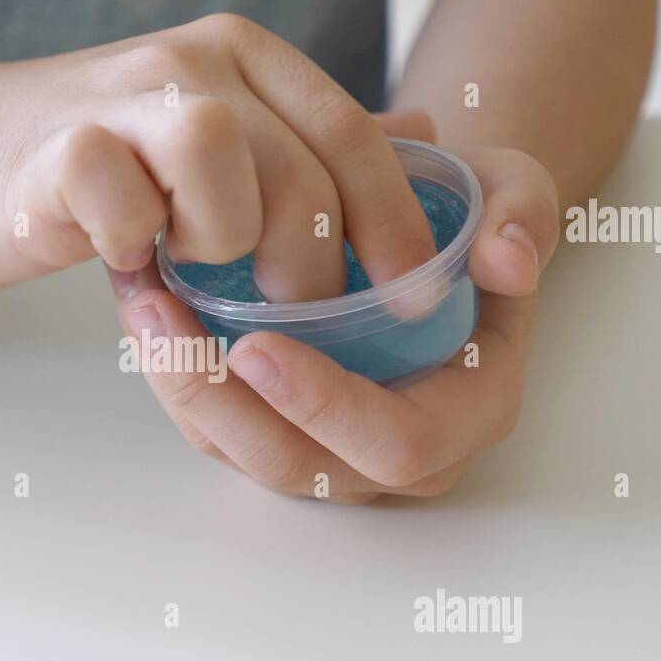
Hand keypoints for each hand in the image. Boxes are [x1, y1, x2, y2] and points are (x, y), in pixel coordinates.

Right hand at [0, 14, 434, 301]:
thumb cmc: (94, 170)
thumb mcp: (212, 148)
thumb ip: (304, 146)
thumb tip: (419, 135)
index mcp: (244, 59)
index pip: (353, 136)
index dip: (394, 223)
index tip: (413, 297)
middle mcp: (192, 60)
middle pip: (300, 162)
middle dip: (312, 262)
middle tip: (287, 309)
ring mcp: (120, 95)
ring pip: (221, 156)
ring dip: (219, 237)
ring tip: (185, 259)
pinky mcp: (56, 146)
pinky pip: (125, 196)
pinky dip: (133, 240)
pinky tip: (118, 250)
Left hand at [107, 113, 559, 502]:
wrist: (422, 225)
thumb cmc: (469, 214)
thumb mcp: (513, 193)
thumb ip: (522, 216)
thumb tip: (507, 258)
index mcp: (467, 410)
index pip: (395, 443)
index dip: (326, 408)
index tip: (256, 347)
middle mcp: (395, 451)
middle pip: (297, 467)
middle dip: (220, 403)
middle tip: (162, 320)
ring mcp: (330, 448)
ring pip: (241, 453)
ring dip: (180, 386)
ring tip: (138, 304)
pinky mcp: (276, 428)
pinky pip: (216, 427)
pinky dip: (173, 372)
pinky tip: (142, 307)